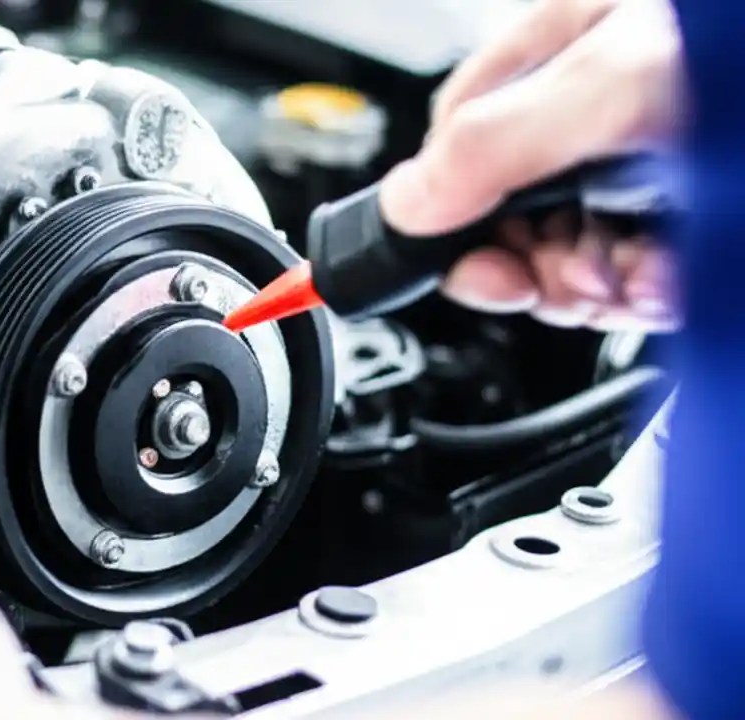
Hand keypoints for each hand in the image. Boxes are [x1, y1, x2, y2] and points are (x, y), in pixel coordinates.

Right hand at [379, 0, 683, 330]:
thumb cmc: (741, 48)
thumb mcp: (607, 84)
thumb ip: (492, 142)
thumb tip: (403, 205)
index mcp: (555, 58)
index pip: (457, 148)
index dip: (451, 223)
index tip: (464, 270)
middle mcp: (591, 115)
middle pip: (512, 222)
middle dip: (533, 270)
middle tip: (563, 282)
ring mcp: (642, 167)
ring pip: (574, 258)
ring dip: (594, 290)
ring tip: (634, 276)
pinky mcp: (689, 218)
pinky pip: (637, 277)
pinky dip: (645, 294)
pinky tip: (667, 279)